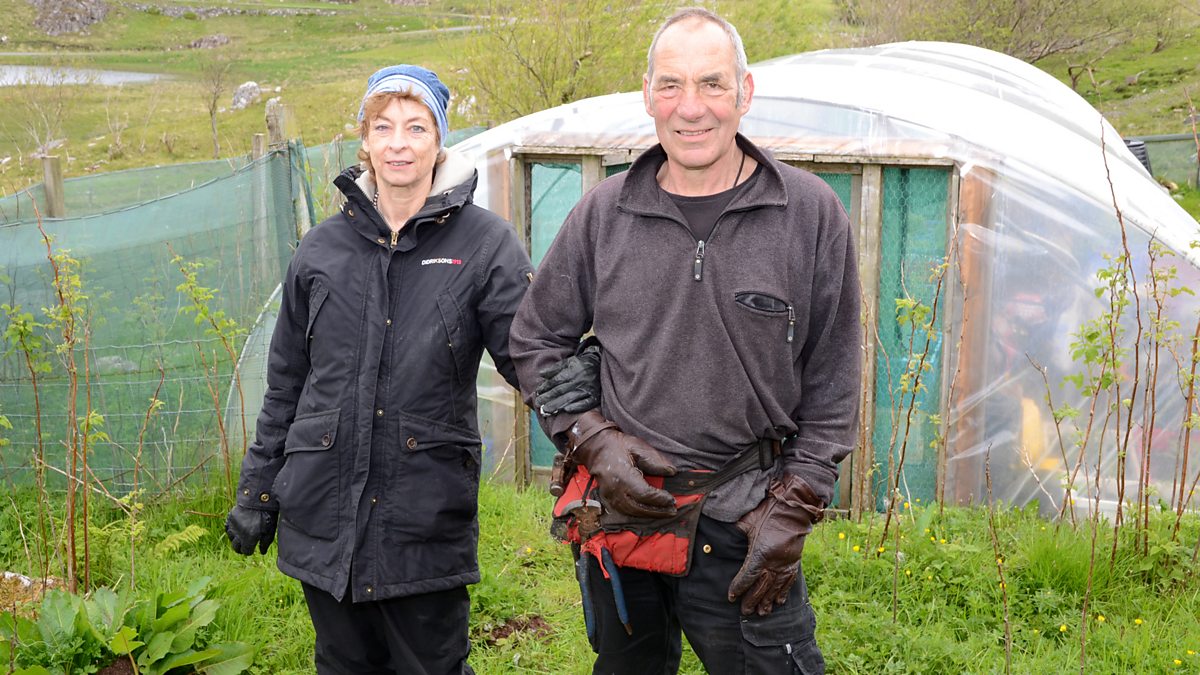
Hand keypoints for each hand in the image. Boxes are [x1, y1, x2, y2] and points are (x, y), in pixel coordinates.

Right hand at [225, 505, 277, 554]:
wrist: (260, 498)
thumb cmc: (268, 515)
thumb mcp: (270, 530)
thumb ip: (265, 543)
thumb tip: (262, 552)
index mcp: (250, 537)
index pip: (246, 551)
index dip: (249, 551)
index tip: (252, 548)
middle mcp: (240, 533)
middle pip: (236, 547)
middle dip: (241, 548)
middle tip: (245, 546)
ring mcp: (234, 526)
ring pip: (231, 538)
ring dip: (235, 539)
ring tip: (241, 538)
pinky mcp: (230, 518)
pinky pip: (227, 528)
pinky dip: (231, 531)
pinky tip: (236, 530)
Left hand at [534, 342, 600, 415]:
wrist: (600, 365)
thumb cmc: (581, 364)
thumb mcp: (569, 362)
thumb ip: (555, 368)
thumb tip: (541, 374)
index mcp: (572, 371)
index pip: (556, 381)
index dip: (545, 387)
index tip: (537, 393)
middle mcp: (579, 380)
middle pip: (561, 390)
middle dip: (548, 398)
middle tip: (538, 405)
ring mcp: (588, 389)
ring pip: (570, 398)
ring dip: (558, 405)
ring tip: (547, 411)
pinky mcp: (595, 396)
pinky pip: (586, 403)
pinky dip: (577, 407)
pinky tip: (567, 410)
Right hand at [567, 410, 676, 518]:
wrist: (596, 447)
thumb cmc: (618, 445)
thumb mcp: (638, 447)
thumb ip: (655, 460)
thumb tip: (672, 472)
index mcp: (622, 476)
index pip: (644, 494)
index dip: (659, 499)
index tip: (672, 499)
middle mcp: (614, 489)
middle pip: (639, 508)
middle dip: (657, 511)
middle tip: (672, 510)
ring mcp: (609, 496)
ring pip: (632, 512)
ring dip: (649, 514)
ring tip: (664, 512)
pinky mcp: (608, 499)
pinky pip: (625, 511)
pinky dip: (639, 514)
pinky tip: (649, 511)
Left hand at [728, 473, 822, 615]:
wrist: (793, 507)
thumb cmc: (768, 511)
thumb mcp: (748, 521)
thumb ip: (737, 531)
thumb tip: (723, 534)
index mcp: (760, 552)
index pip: (747, 576)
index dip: (738, 588)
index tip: (731, 596)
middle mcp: (773, 562)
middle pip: (761, 587)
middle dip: (752, 600)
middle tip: (745, 611)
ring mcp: (785, 563)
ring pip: (775, 588)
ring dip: (767, 601)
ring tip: (762, 613)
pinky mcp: (794, 561)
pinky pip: (788, 581)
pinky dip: (784, 592)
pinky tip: (779, 602)